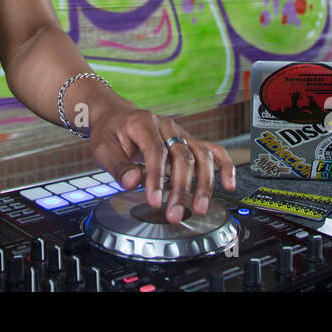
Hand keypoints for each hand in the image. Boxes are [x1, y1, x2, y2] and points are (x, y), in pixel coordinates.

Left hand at [86, 104, 235, 223]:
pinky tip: (229, 184)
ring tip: (199, 207)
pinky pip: (213, 151)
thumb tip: (132, 182)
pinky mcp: (189, 142)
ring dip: (204, 183)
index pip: (156, 151)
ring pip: (201, 155)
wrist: (117, 117)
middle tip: (174, 213)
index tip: (154, 201)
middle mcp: (167, 126)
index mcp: (143, 123)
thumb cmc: (110, 132)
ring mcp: (181, 133)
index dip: (156, 177)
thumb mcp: (103, 147)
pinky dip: (225, 166)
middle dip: (181, 188)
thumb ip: (117, 164)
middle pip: (182, 156)